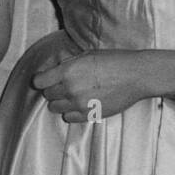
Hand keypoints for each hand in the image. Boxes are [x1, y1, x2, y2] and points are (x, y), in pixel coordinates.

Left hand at [32, 49, 148, 121]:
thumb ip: (69, 64)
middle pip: (47, 95)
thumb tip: (55, 69)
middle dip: (53, 90)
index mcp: (68, 70)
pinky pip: (68, 118)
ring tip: (72, 95)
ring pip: (55, 108)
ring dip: (60, 102)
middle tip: (64, 85)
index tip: (46, 79)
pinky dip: (71, 112)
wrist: (136, 75)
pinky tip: (80, 104)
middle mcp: (70, 88)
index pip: (39, 82)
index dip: (41, 80)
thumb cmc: (115, 61)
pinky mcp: (89, 115)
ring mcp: (79, 104)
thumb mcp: (88, 55)